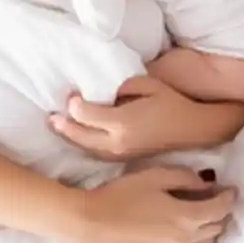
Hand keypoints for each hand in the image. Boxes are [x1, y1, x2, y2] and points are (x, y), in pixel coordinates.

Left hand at [49, 76, 193, 160]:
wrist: (192, 128)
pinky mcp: (124, 158)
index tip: (70, 95)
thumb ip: (120, 86)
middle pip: (81, 136)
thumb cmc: (171, 101)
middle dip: (64, 125)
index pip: (86, 115)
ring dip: (70, 137)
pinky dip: (83, 146)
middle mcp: (117, 141)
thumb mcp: (147, 84)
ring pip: (86, 148)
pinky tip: (77, 138)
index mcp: (123, 122)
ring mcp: (120, 153)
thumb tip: (100, 91)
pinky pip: (96, 154)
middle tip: (51, 116)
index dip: (74, 104)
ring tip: (57, 126)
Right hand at [72, 167, 236, 242]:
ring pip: (203, 242)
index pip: (221, 209)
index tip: (231, 188)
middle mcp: (185, 239)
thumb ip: (185, 177)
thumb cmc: (123, 195)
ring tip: (202, 212)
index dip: (229, 197)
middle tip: (217, 198)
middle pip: (216, 227)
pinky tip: (182, 227)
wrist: (94, 223)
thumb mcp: (156, 176)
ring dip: (208, 226)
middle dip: (221, 212)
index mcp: (187, 217)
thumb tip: (205, 182)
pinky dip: (193, 238)